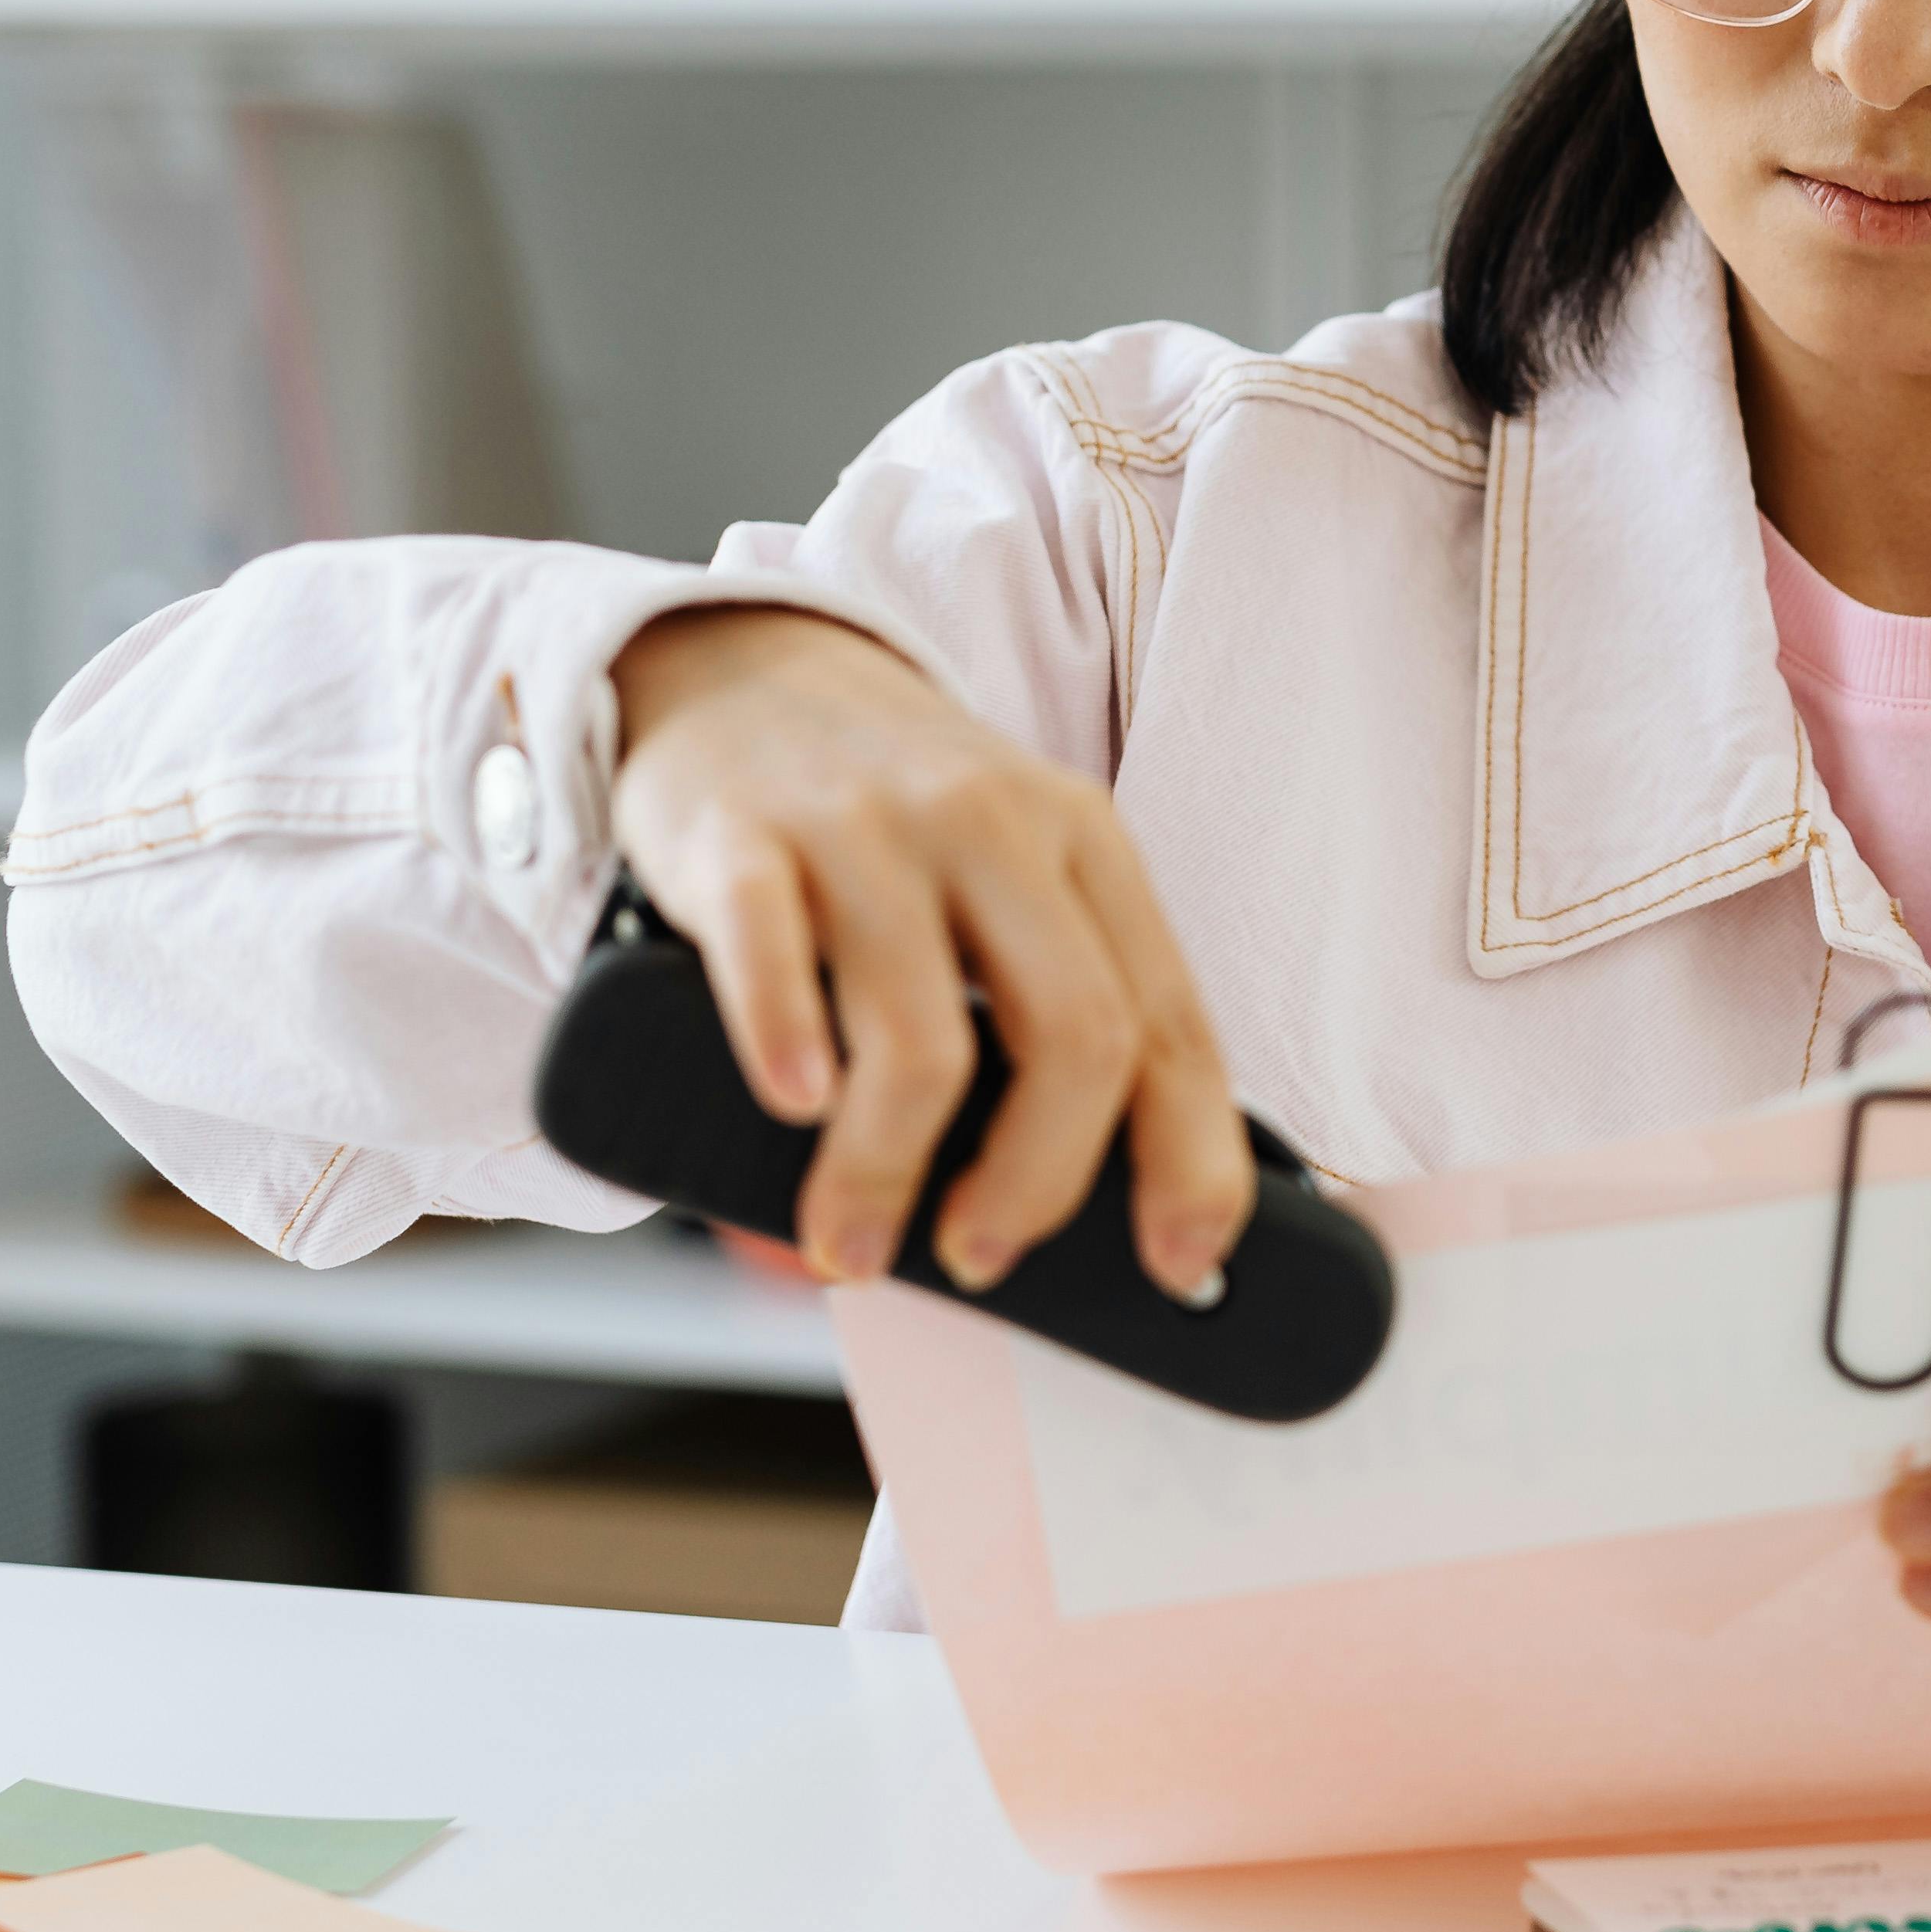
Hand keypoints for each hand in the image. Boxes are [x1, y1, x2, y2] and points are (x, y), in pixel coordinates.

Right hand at [606, 605, 1252, 1300]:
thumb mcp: (1011, 876)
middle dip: (1039, 1183)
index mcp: (1084, 844)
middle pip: (1073, 1034)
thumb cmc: (893, 822)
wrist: (743, 666)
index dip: (1189, 1160)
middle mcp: (991, 824)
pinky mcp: (740, 835)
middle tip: (983, 1256)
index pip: (1171, 1024)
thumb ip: (1053, 1004)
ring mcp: (865, 826)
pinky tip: (792, 1104)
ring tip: (856, 1242)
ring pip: (921, 1030)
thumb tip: (1084, 1214)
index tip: (1176, 1265)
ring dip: (890, 1169)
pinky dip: (785, 1042)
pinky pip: (772, 950)